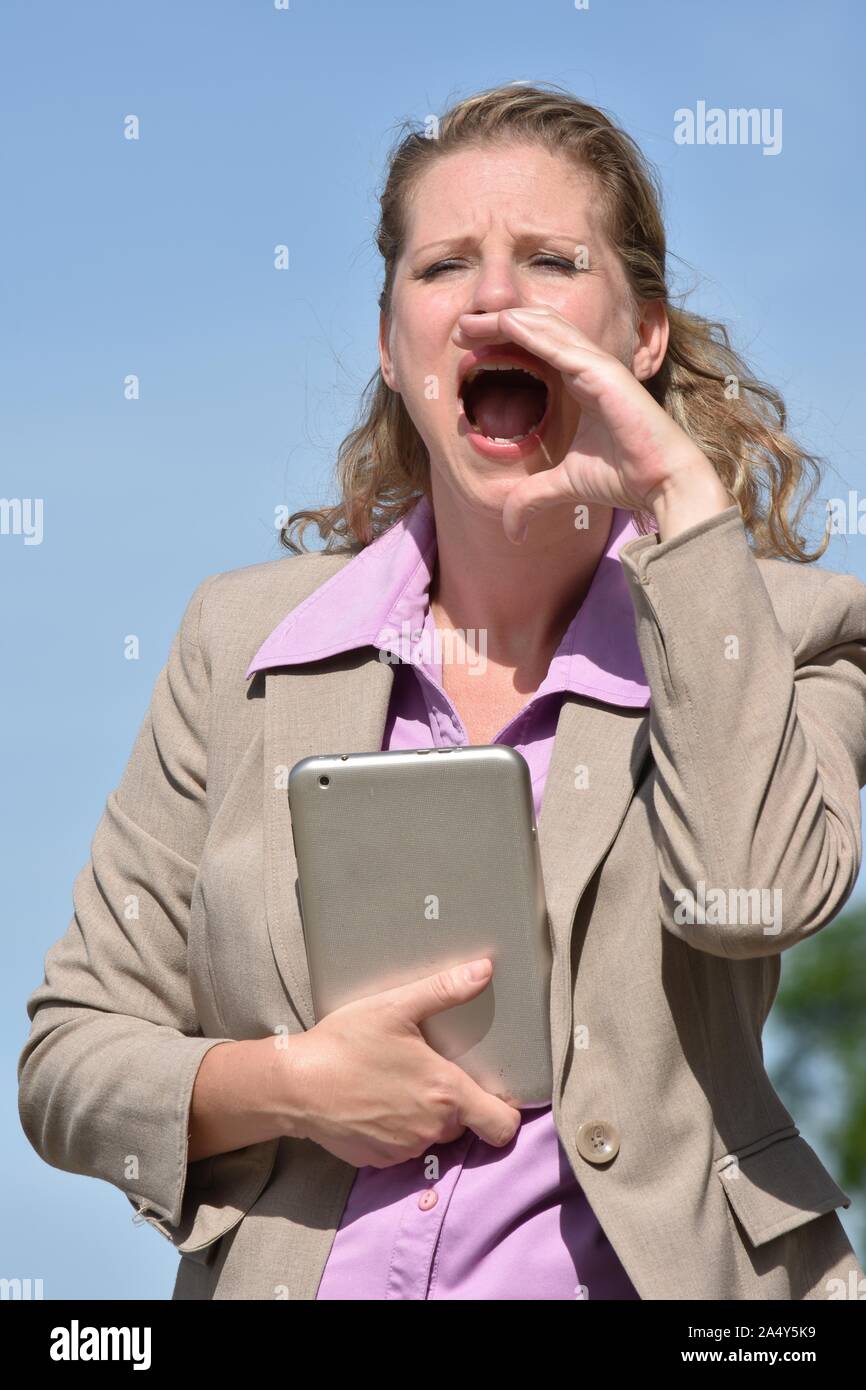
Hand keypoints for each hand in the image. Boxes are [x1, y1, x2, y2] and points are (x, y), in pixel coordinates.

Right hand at [286, 958, 521, 1167]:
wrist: (295, 1085)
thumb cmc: (346, 1042)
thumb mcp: (395, 1007)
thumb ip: (445, 990)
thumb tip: (485, 968)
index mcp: (446, 1092)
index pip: (503, 1125)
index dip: (506, 1112)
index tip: (495, 1093)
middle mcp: (432, 1128)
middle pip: (466, 1124)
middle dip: (456, 1102)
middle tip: (430, 1071)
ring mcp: (406, 1149)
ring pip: (434, 1135)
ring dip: (426, 1116)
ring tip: (399, 1082)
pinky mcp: (380, 1161)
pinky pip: (404, 1147)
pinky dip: (398, 1129)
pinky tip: (376, 1101)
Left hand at [452, 307, 731, 542]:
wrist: (661, 484)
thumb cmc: (624, 477)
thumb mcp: (564, 486)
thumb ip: (533, 497)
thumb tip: (511, 531)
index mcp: (579, 382)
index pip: (536, 347)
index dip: (503, 339)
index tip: (466, 345)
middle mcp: (588, 367)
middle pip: (537, 329)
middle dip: (497, 324)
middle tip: (460, 326)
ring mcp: (598, 366)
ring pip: (547, 328)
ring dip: (507, 320)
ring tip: (471, 321)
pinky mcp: (606, 374)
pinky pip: (563, 346)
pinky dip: (533, 332)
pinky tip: (505, 323)